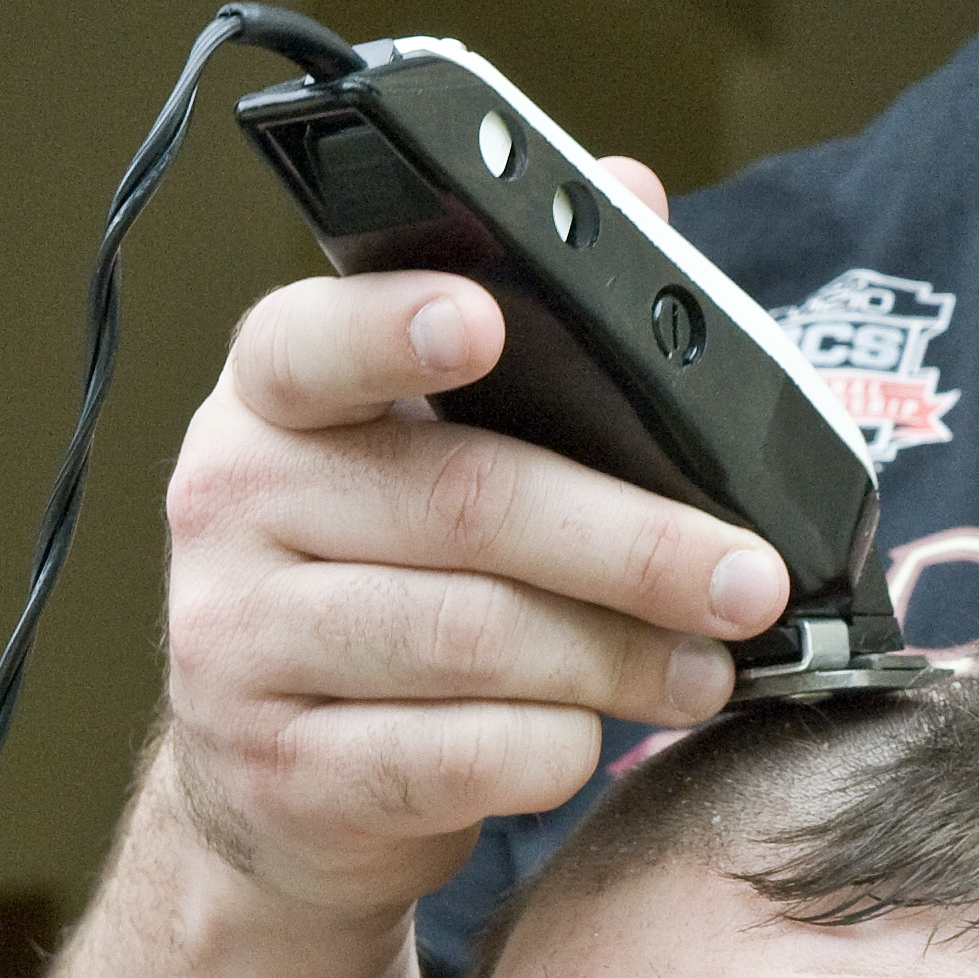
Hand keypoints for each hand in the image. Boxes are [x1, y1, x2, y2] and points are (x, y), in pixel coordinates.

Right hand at [160, 160, 789, 922]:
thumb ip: (537, 332)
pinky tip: (594, 735)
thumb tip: (631, 191)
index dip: (394, 326)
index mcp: (273, 399)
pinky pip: (459, 757)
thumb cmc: (396, 579)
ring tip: (710, 667)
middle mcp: (230, 506)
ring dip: (620, 657)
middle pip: (462, 504)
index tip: (481, 321)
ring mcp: (236, 646)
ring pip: (474, 640)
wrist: (285, 786)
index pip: (312, 340)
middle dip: (633, 544)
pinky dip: (555, 747)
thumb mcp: (436, 446)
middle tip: (748, 579)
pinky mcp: (283, 774)